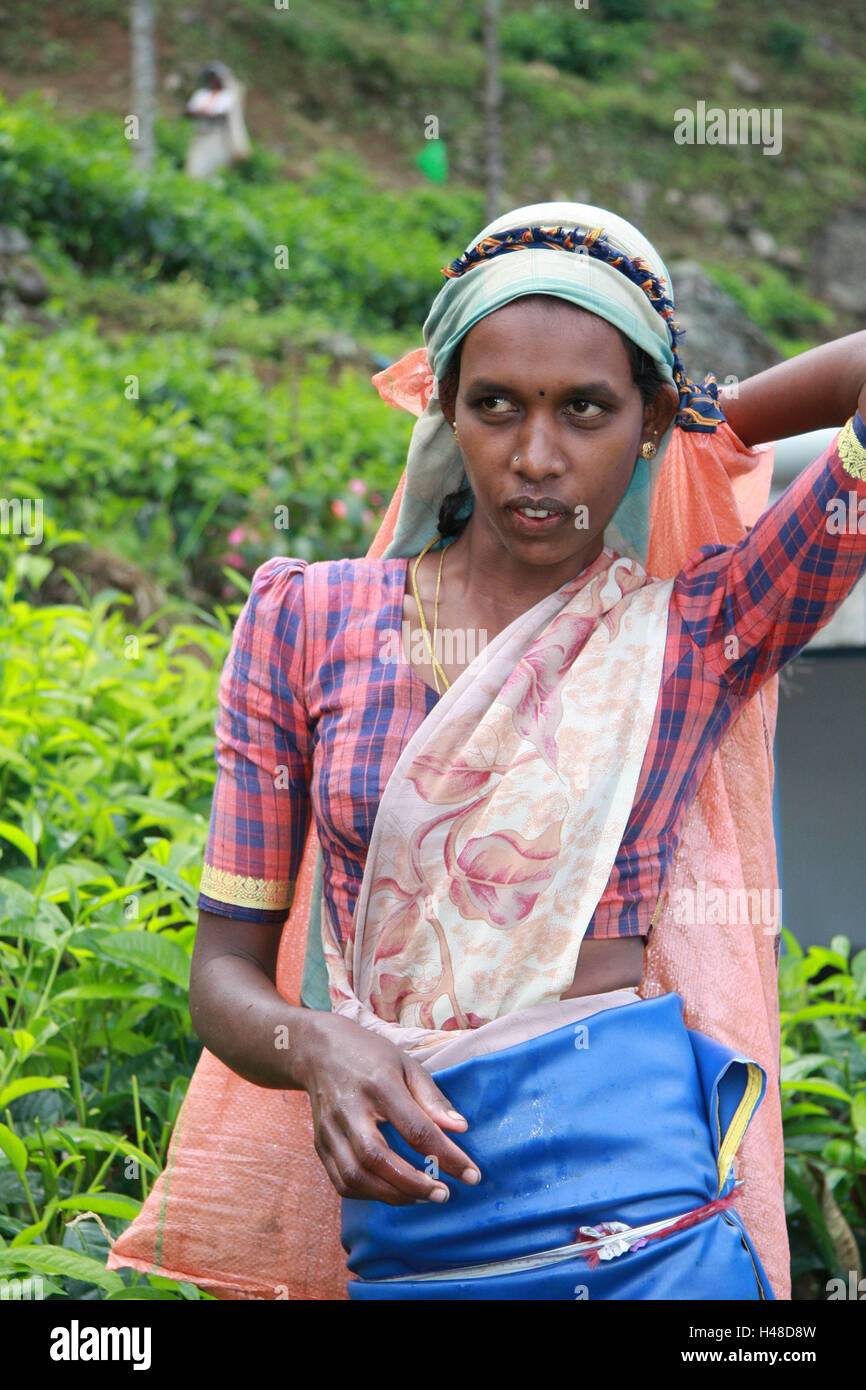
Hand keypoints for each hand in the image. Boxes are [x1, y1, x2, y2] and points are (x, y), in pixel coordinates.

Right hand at [297, 1014, 479, 1204]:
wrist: (319, 1050)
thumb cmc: (371, 1056)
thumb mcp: (407, 1065)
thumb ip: (433, 1098)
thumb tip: (460, 1129)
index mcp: (379, 1085)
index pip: (416, 1129)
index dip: (447, 1156)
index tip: (471, 1175)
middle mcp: (350, 1110)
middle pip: (378, 1159)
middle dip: (414, 1184)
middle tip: (443, 1194)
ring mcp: (330, 1129)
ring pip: (356, 1176)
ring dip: (392, 1195)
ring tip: (421, 1196)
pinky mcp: (320, 1144)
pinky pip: (342, 1181)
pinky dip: (369, 1194)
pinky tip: (392, 1192)